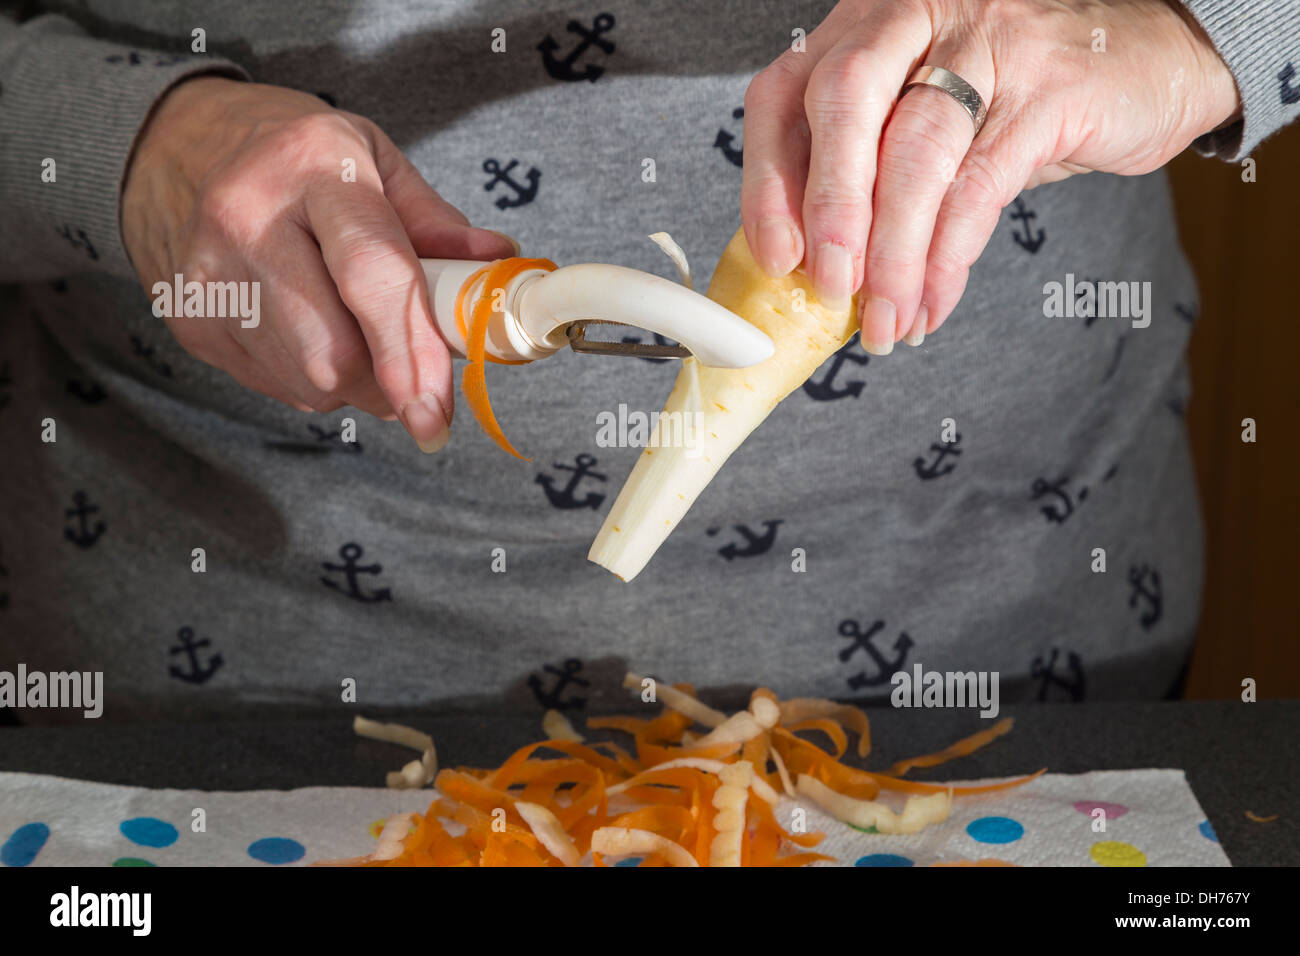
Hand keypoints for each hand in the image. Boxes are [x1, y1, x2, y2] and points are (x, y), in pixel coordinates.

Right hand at [122, 76, 515, 450]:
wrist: (180, 149)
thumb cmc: (299, 158)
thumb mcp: (375, 159)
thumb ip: (436, 222)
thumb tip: (495, 265)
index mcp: (312, 170)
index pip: (369, 274)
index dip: (410, 350)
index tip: (436, 409)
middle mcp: (248, 221)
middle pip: (332, 350)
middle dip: (389, 382)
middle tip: (418, 374)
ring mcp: (211, 277)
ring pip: (308, 381)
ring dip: (357, 383)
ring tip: (357, 332)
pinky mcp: (192, 320)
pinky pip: (278, 387)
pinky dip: (316, 380)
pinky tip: (311, 330)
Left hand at [740, 0, 1239, 352]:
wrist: (1149, 61)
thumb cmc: (1015, 97)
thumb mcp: (925, 116)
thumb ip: (867, 169)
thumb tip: (812, 265)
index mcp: (866, 26)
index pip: (785, 93)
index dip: (767, 179)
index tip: (775, 256)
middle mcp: (917, 18)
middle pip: (843, 103)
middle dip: (830, 208)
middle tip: (829, 288)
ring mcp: (986, 44)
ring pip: (915, 152)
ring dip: (893, 253)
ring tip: (886, 319)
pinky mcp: (1049, 89)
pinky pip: (981, 185)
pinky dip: (949, 256)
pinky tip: (933, 300)